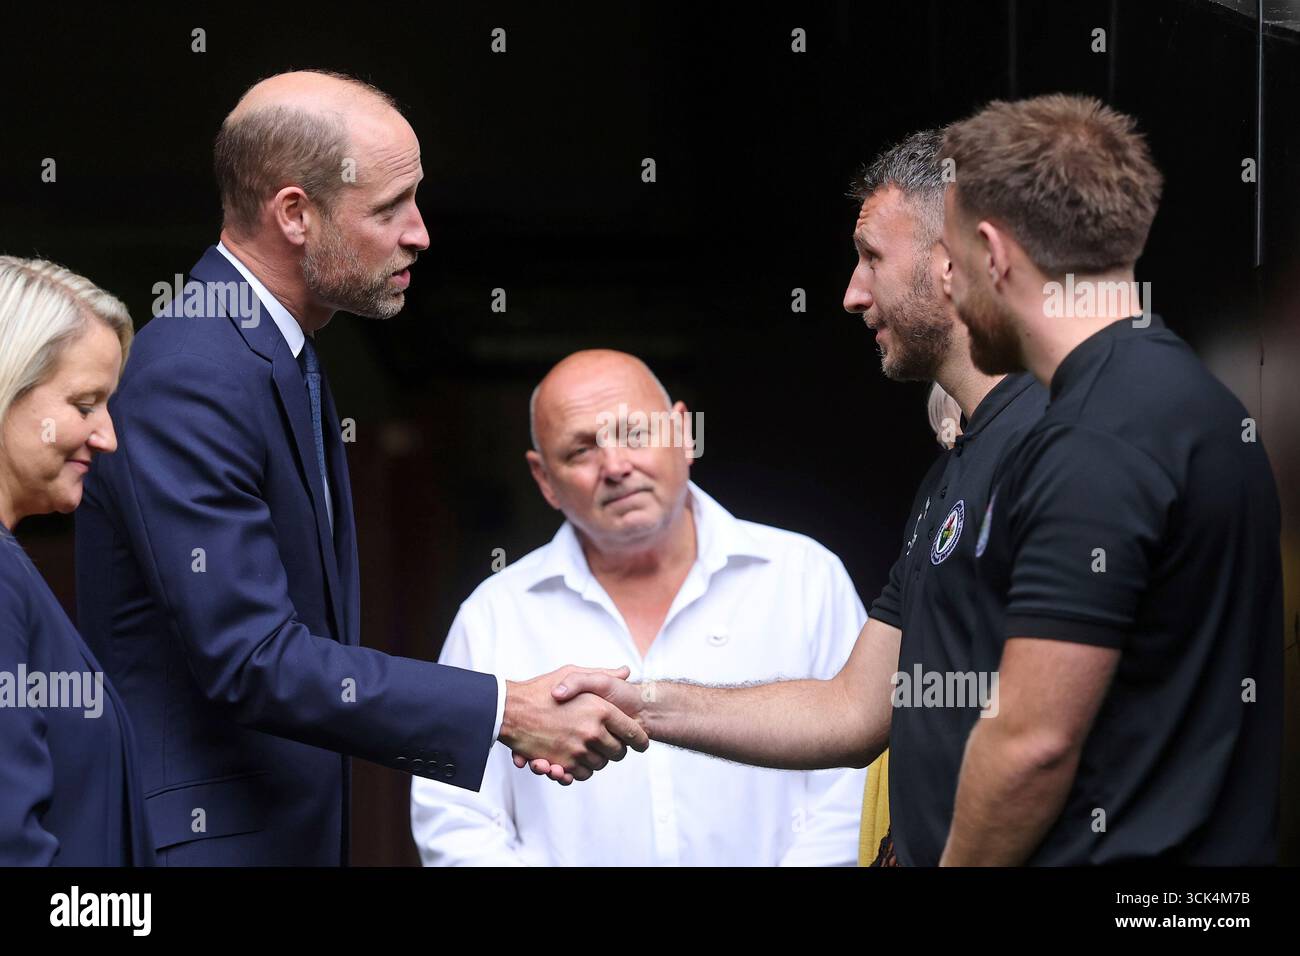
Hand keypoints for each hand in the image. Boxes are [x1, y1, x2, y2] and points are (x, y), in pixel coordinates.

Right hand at [499, 665, 648, 784]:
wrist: (509, 708)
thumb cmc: (540, 688)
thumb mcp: (573, 673)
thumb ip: (602, 674)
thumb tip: (625, 672)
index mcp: (601, 709)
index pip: (633, 732)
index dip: (641, 740)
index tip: (643, 743)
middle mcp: (592, 731)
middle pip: (619, 753)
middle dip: (617, 750)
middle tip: (612, 745)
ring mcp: (577, 750)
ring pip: (600, 765)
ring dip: (598, 760)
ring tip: (591, 750)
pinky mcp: (562, 764)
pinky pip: (581, 774)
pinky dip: (581, 770)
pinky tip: (578, 759)